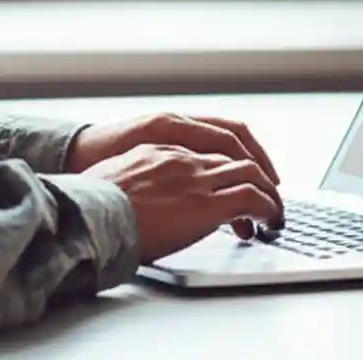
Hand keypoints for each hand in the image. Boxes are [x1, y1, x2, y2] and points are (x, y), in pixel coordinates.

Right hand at [84, 144, 283, 261]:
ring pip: (249, 172)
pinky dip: (266, 206)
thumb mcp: (112, 174)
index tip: (233, 180)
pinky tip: (270, 219)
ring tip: (274, 210)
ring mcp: (195, 178)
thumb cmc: (90, 201)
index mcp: (159, 144)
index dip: (225, 165)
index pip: (206, 146)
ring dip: (266, 191)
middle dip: (254, 173)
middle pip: (233, 154)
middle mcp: (182, 156)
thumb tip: (136, 195)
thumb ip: (135, 175)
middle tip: (265, 193)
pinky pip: (250, 198)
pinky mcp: (205, 203)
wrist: (88, 212)